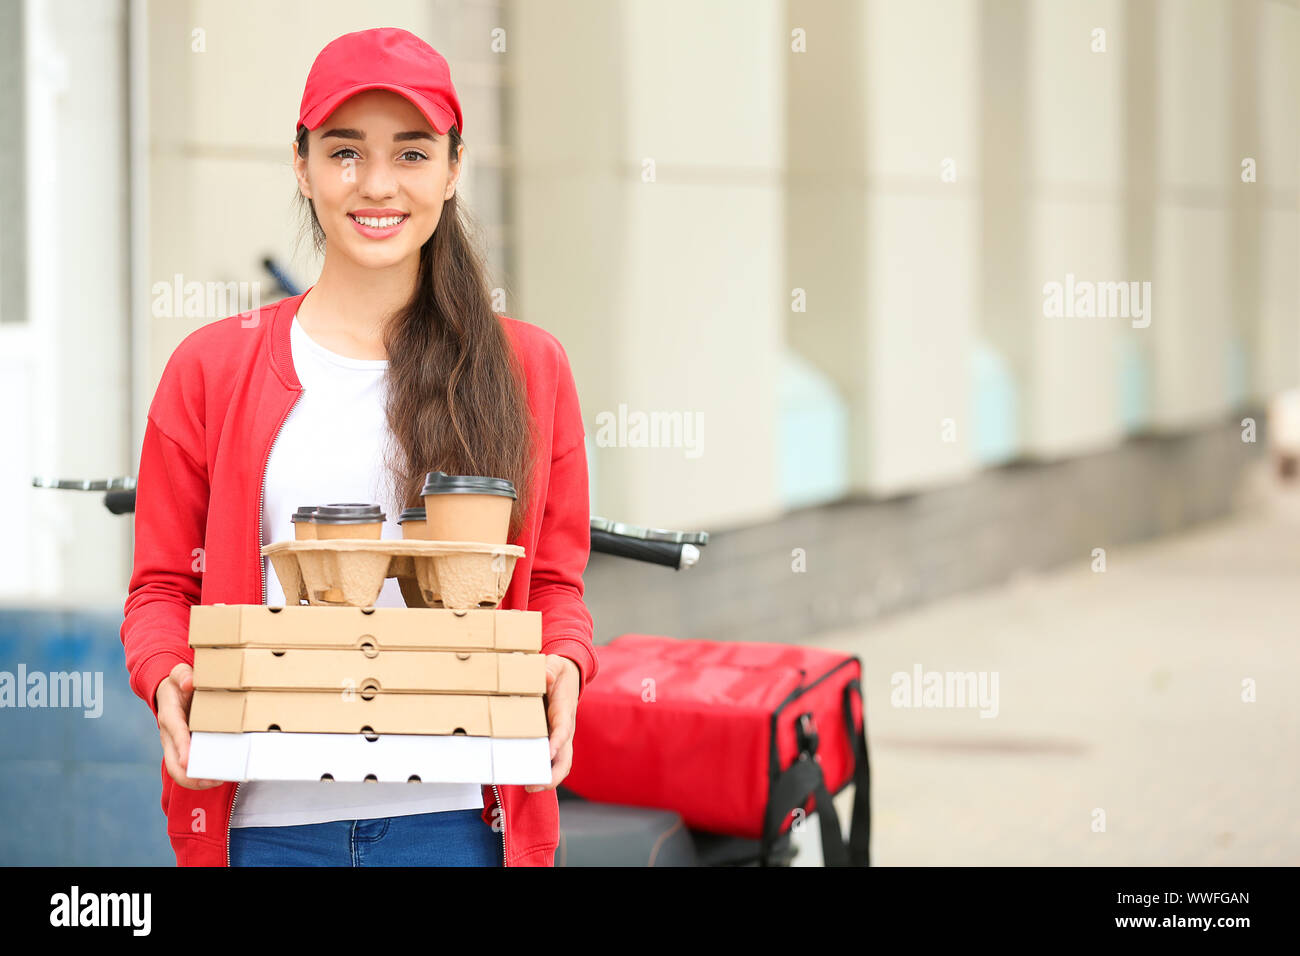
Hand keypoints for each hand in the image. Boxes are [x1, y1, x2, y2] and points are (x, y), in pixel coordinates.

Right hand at [155, 662, 222, 789]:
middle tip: (211, 780)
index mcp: (169, 714)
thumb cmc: (177, 683)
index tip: (188, 761)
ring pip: (179, 770)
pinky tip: (219, 777)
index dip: (181, 746)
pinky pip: (188, 768)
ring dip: (196, 780)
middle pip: (172, 761)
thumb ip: (182, 674)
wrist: (169, 692)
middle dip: (189, 775)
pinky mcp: (183, 750)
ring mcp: (175, 745)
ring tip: (218, 781)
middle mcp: (169, 734)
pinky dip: (200, 776)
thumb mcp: (178, 672)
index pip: (175, 731)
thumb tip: (189, 681)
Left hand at [525, 655, 579, 792]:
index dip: (557, 742)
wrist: (569, 676)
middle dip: (553, 774)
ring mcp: (562, 737)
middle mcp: (566, 728)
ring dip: (549, 778)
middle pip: (566, 756)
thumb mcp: (555, 664)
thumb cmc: (559, 671)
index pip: (563, 729)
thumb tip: (545, 675)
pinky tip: (528, 779)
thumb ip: (549, 668)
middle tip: (536, 785)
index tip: (548, 753)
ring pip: (561, 763)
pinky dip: (544, 772)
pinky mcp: (555, 740)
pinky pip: (553, 760)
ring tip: (530, 788)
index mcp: (564, 711)